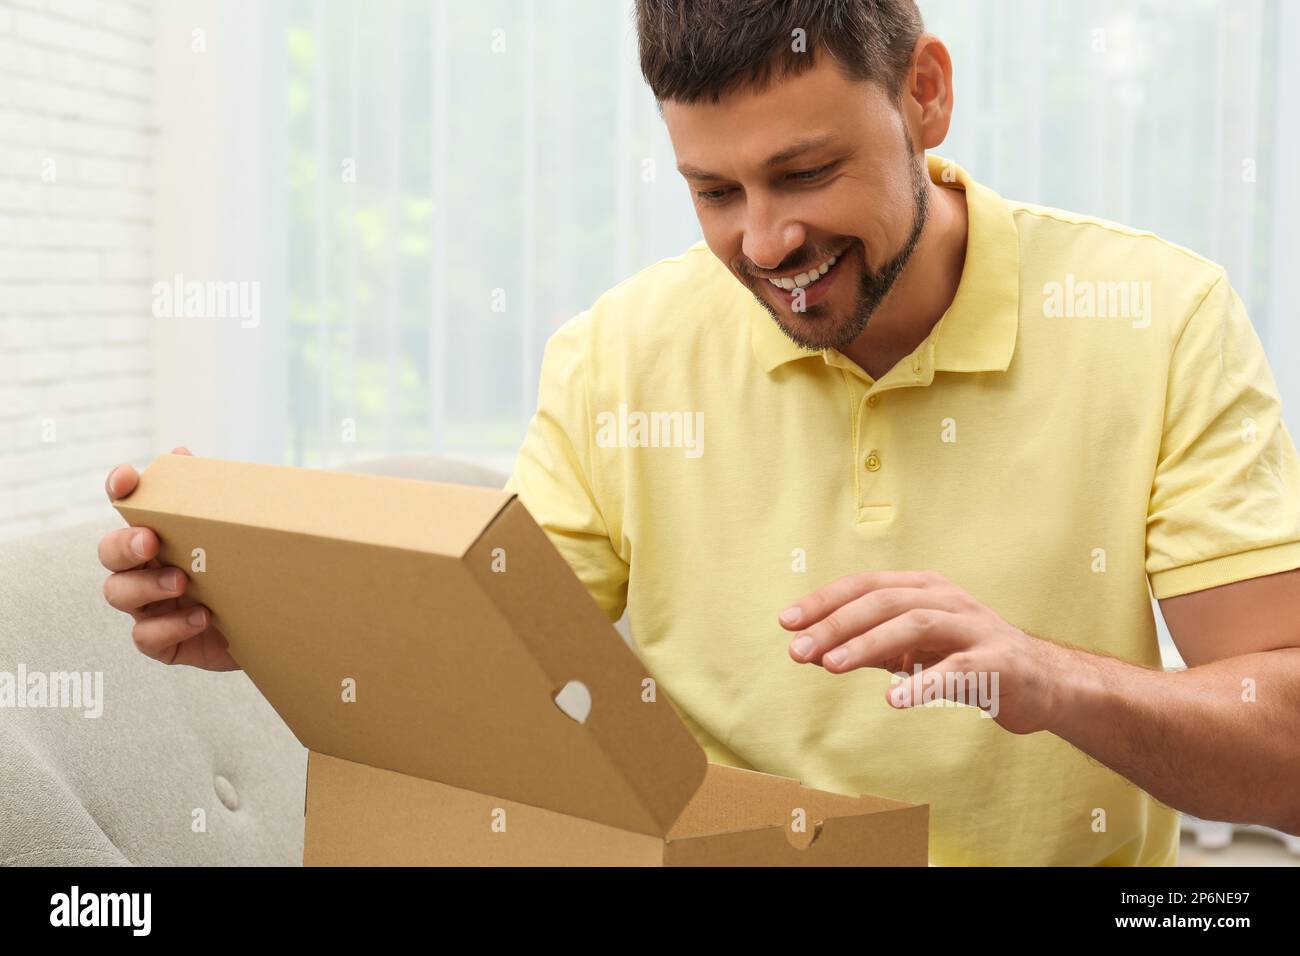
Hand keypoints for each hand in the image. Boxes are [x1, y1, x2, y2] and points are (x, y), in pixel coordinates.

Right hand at [98, 447, 239, 670]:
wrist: (279, 625)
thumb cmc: (251, 574)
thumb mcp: (241, 536)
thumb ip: (215, 500)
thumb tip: (183, 455)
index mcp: (163, 536)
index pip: (128, 506)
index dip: (119, 490)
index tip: (126, 478)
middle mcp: (146, 569)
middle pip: (110, 552)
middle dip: (125, 544)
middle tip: (150, 540)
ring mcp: (150, 606)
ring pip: (118, 593)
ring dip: (146, 585)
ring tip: (181, 581)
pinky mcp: (163, 642)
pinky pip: (146, 636)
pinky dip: (171, 626)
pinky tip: (202, 616)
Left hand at [779, 570, 1067, 734]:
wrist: (1040, 683)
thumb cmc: (965, 659)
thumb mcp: (911, 649)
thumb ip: (867, 645)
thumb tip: (809, 647)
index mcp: (924, 588)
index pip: (865, 586)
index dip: (824, 601)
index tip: (787, 622)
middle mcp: (948, 599)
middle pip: (884, 602)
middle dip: (836, 624)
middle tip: (798, 650)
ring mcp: (975, 628)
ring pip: (916, 624)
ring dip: (869, 644)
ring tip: (831, 665)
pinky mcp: (998, 663)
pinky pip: (957, 669)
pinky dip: (923, 682)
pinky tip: (893, 699)